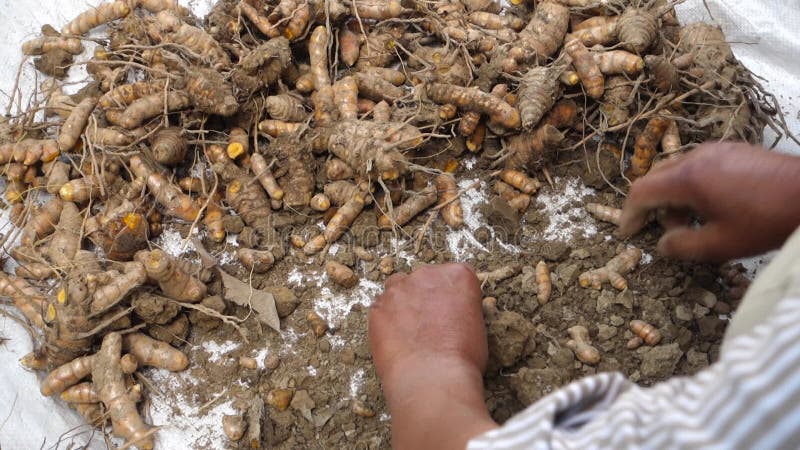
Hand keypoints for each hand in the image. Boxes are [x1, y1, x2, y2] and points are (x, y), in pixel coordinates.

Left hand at [369, 264, 495, 449]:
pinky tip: (395, 341)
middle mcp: (427, 275)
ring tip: (409, 332)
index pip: (454, 276)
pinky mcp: (377, 308)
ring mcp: (398, 290)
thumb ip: (462, 309)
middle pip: (424, 279)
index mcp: (457, 275)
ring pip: (397, 289)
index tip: (451, 313)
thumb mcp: (477, 326)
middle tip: (429, 325)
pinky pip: (380, 309)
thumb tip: (452, 316)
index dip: (452, 297)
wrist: (432, 378)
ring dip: (402, 304)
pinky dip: (386, 321)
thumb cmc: (461, 358)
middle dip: (425, 297)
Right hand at [620, 142, 799, 260]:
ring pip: (678, 170)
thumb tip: (662, 245)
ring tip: (692, 224)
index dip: (629, 214)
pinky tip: (711, 207)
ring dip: (674, 197)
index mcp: (688, 177)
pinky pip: (698, 166)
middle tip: (660, 230)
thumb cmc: (767, 221)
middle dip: (652, 205)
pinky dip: (692, 186)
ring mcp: (717, 150)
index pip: (641, 191)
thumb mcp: (721, 244)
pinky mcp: (734, 150)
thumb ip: (683, 246)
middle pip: (656, 177)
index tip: (628, 232)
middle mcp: (697, 156)